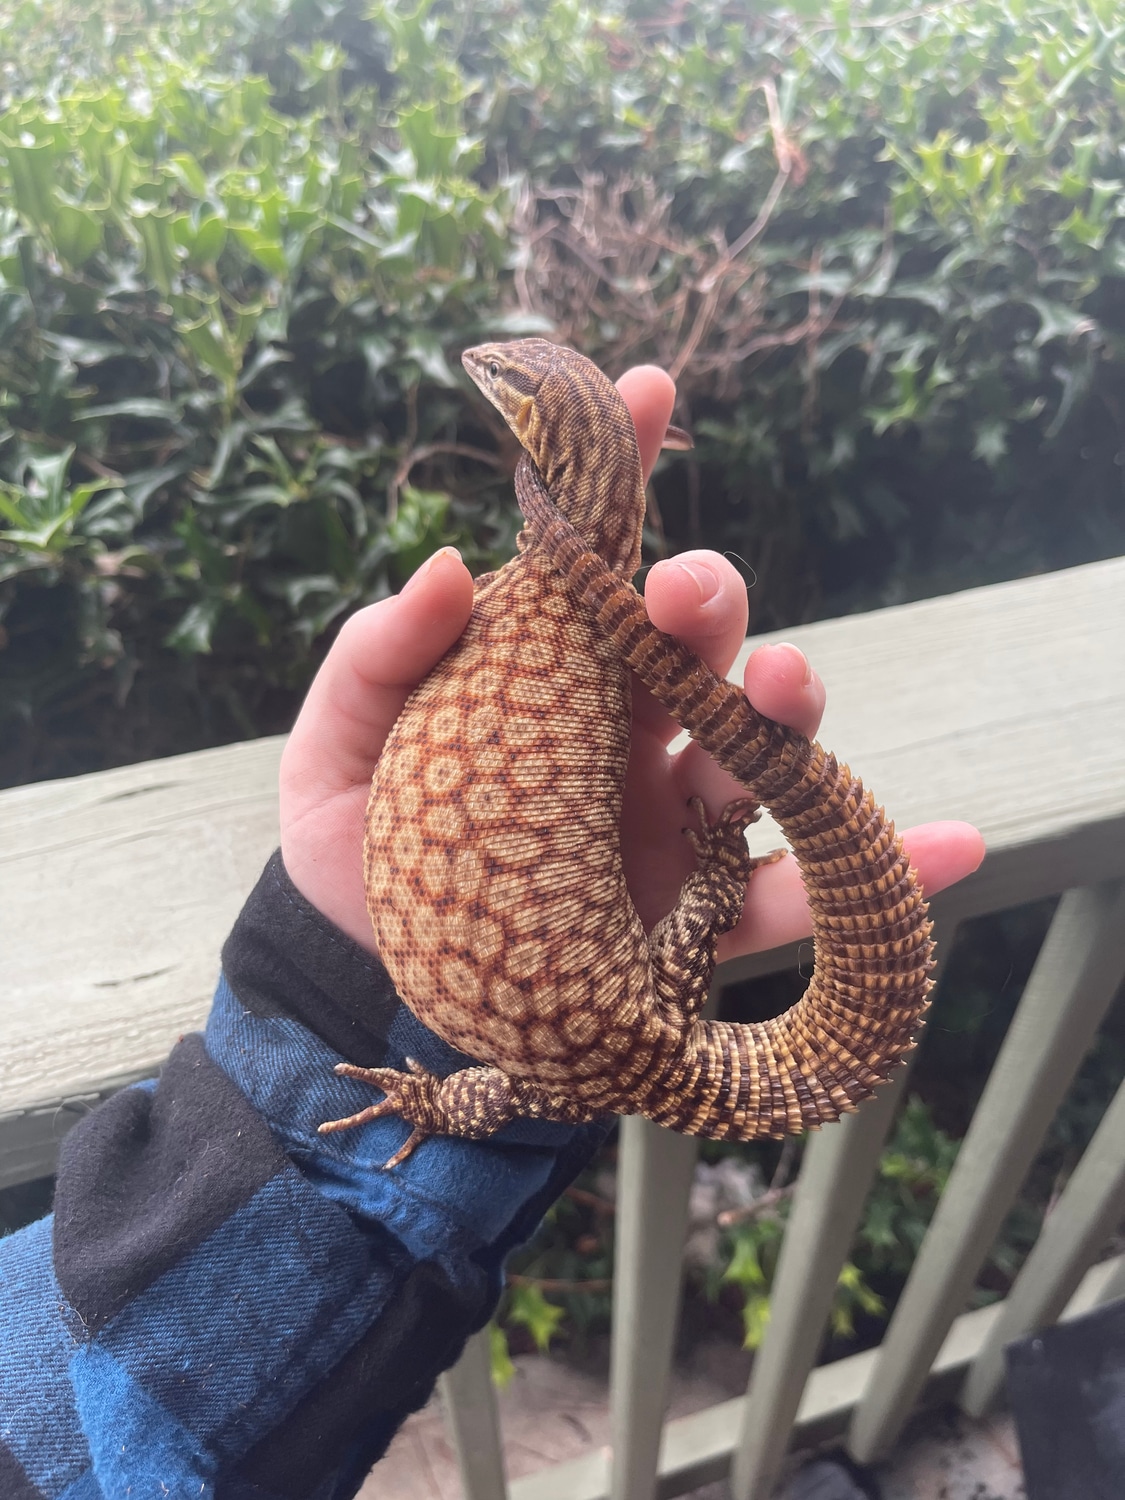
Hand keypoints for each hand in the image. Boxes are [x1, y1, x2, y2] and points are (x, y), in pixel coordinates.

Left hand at [279, 367, 983, 958]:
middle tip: (681, 597)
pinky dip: (883, 871)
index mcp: (547, 680)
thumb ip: (374, 661)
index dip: (620, 475)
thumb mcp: (334, 756)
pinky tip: (960, 844)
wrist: (377, 982)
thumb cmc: (362, 852)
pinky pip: (796, 895)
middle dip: (705, 605)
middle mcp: (627, 734)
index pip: (595, 564)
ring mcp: (671, 821)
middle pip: (694, 647)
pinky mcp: (695, 919)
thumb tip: (452, 565)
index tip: (641, 391)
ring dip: (786, 709)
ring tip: (783, 688)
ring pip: (754, 748)